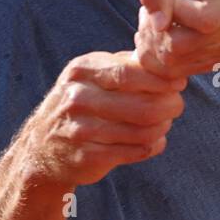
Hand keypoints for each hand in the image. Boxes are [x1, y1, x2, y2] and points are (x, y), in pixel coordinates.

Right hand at [15, 51, 186, 187]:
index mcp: (81, 71)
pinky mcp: (87, 157)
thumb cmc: (79, 103)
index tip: (178, 83)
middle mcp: (78, 99)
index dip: (161, 80)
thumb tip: (167, 62)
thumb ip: (125, 65)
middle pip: (141, 105)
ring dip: (162, 128)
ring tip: (165, 123)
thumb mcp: (91, 75)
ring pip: (142, 131)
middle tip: (177, 106)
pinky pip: (134, 152)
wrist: (41, 146)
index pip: (130, 73)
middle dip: (169, 106)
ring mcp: (81, 130)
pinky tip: (154, 141)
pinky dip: (151, 146)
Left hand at [133, 0, 219, 78]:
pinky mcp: (217, 61)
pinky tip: (162, 36)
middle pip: (184, 46)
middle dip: (156, 33)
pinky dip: (161, 57)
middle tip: (148, 17)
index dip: (176, 14)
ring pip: (176, 63)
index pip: (205, 19)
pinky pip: (178, 72)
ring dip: (154, 45)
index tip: (167, 0)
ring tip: (154, 25)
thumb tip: (159, 24)